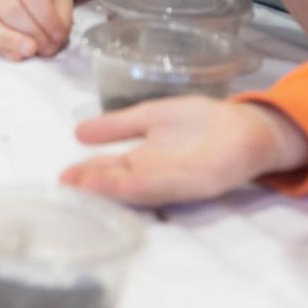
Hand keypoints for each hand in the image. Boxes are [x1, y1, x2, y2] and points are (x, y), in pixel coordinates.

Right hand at [0, 0, 73, 58]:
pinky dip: (1, 48)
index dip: (47, 18)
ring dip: (14, 42)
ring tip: (33, 51)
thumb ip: (62, 15)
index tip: (60, 35)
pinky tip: (18, 55)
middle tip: (49, 47)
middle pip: (11, 10)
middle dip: (32, 33)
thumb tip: (55, 39)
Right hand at [61, 97, 307, 205]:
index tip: (61, 178)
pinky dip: (147, 184)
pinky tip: (127, 182)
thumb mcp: (151, 118)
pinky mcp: (202, 180)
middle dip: (96, 187)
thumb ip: (118, 125)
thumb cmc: (201, 124)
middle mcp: (158, 175)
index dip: (87, 174)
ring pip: (141, 188)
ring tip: (87, 186)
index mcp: (144, 162)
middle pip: (122, 184)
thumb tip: (78, 132)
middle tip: (66, 189)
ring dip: (114, 188)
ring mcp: (179, 180)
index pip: (110, 170)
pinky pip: (171, 184)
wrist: (247, 127)